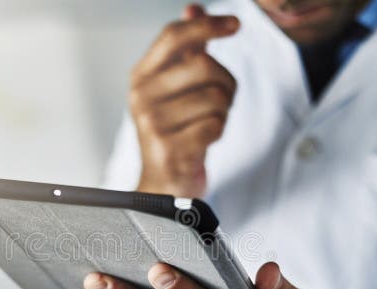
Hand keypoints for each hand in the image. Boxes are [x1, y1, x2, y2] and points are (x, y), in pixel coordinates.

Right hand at [130, 4, 238, 197]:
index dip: (207, 25)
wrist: (163, 182)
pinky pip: (215, 125)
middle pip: (203, 65)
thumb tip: (194, 9)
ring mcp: (152, 124)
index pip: (173, 36)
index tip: (236, 24)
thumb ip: (186, 48)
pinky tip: (204, 139)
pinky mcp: (169, 149)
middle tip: (221, 99)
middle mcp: (141, 97)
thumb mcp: (175, 87)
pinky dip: (219, 131)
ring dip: (224, 110)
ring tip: (208, 122)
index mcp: (141, 76)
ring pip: (214, 97)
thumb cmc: (173, 131)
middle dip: (225, 82)